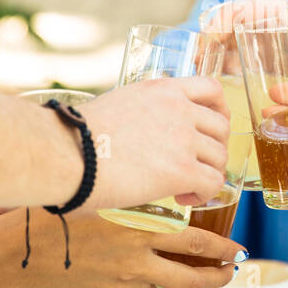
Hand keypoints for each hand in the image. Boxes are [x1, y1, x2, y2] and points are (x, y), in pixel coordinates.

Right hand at [6, 207, 247, 287]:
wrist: (24, 249)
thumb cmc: (66, 213)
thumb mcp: (110, 199)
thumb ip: (144, 208)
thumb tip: (178, 212)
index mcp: (141, 232)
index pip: (201, 245)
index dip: (226, 250)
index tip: (238, 251)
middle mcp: (137, 265)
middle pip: (196, 280)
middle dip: (221, 278)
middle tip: (229, 273)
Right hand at [76, 77, 228, 208]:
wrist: (67, 155)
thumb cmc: (76, 137)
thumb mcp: (116, 104)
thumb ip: (141, 111)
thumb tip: (139, 131)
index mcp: (162, 89)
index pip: (211, 88)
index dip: (219, 110)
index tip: (212, 128)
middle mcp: (178, 108)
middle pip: (221, 127)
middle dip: (214, 148)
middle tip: (195, 165)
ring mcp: (183, 137)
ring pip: (219, 156)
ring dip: (207, 173)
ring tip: (184, 186)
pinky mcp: (182, 169)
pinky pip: (213, 182)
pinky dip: (204, 194)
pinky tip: (183, 198)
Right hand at [198, 0, 287, 85]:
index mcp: (281, 10)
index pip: (236, 9)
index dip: (213, 26)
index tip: (202, 51)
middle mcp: (269, 19)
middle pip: (225, 24)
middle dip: (206, 44)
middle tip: (194, 72)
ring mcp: (265, 37)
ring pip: (226, 40)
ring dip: (210, 57)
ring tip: (199, 81)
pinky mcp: (266, 56)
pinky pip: (236, 57)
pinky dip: (222, 68)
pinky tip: (215, 87)